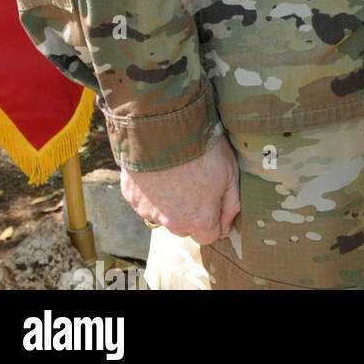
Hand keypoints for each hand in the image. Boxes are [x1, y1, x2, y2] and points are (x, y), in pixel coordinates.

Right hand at [120, 137, 239, 245]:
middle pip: (185, 227)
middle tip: (197, 182)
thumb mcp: (231, 173)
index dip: (216, 219)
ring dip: (171, 201)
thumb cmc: (203, 150)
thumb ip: (231, 205)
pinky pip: (145, 200)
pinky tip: (159, 169)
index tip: (217, 199)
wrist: (166, 128)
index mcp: (199, 220)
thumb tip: (227, 225)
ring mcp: (149, 211)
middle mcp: (172, 222)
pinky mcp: (132, 197)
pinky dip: (152, 190)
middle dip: (192, 212)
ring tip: (177, 172)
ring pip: (164, 214)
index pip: (209, 236)